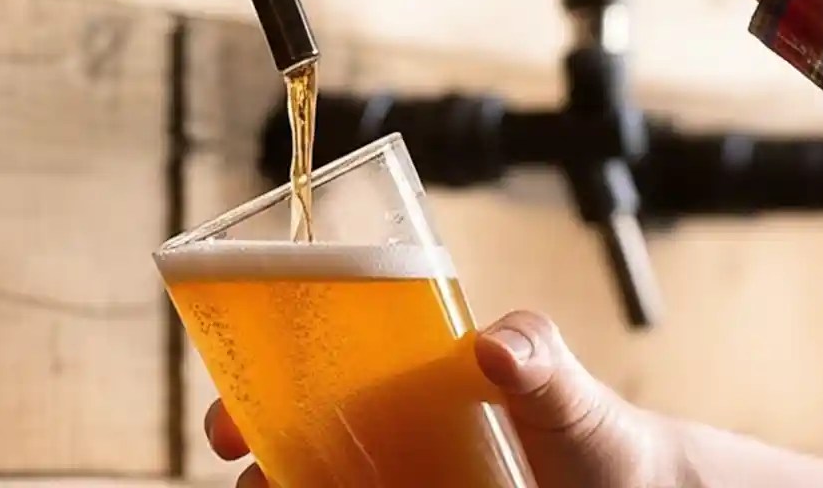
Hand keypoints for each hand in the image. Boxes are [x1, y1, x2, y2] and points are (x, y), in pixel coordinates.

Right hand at [204, 310, 678, 486]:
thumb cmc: (594, 431)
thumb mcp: (564, 388)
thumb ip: (537, 352)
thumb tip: (493, 348)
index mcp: (400, 391)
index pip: (306, 386)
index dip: (253, 400)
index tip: (228, 427)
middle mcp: (389, 447)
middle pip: (294, 457)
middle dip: (258, 469)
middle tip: (250, 482)